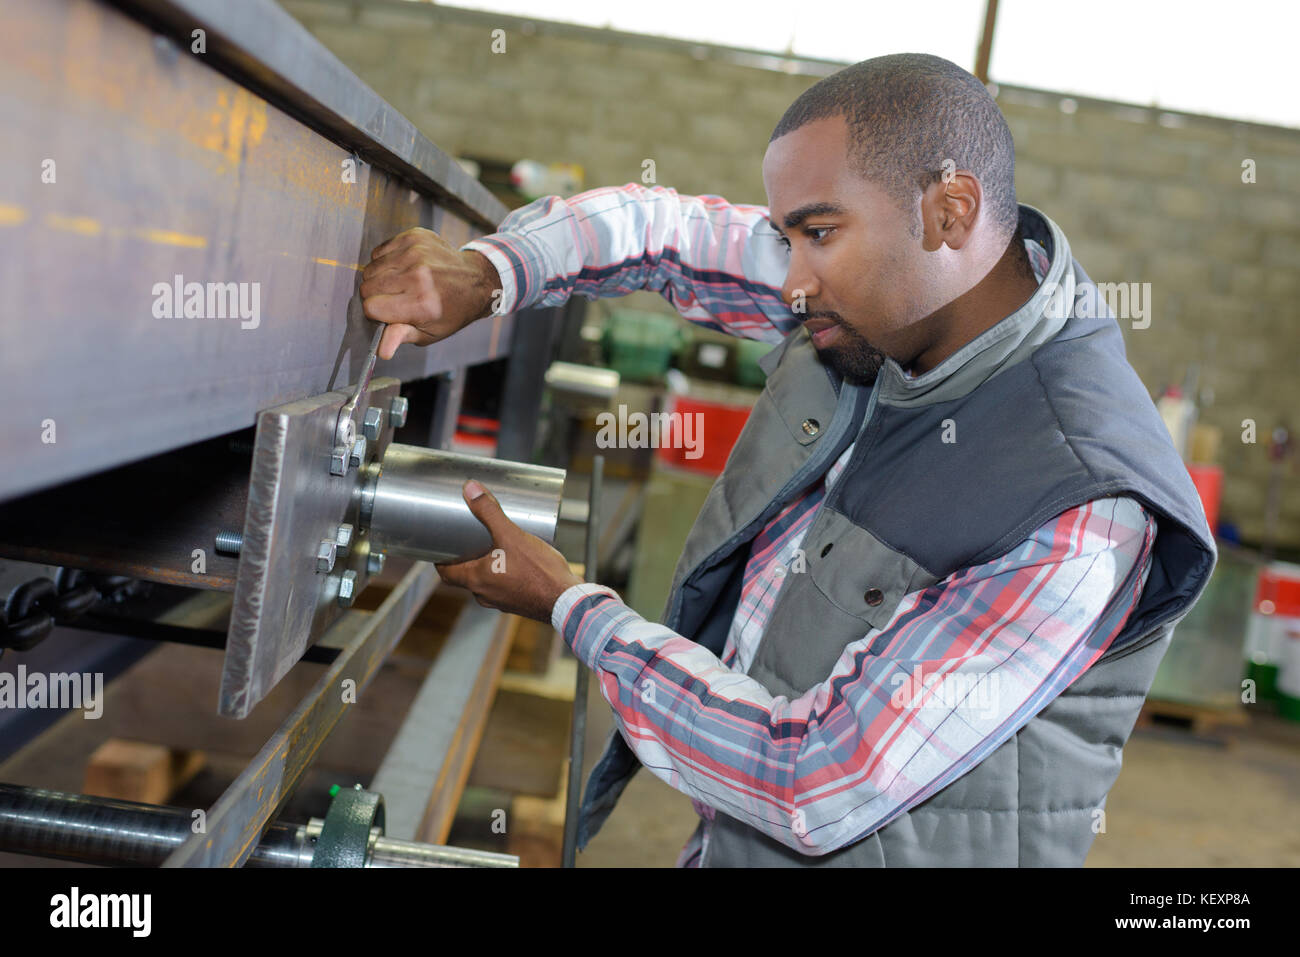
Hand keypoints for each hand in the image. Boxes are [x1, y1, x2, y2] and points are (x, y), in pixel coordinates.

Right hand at [359, 227, 503, 359]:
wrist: (475, 280)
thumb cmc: (451, 311)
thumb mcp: (430, 332)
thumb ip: (401, 337)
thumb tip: (381, 351)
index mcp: (421, 303)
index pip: (370, 307)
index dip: (376, 313)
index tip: (389, 313)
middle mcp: (417, 276)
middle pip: (367, 286)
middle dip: (376, 296)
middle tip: (397, 298)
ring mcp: (415, 252)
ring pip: (370, 268)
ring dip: (380, 278)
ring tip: (401, 284)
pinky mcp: (414, 236)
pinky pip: (379, 251)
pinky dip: (386, 260)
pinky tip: (404, 268)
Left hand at [434, 480, 583, 621]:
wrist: (566, 600)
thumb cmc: (538, 572)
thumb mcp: (511, 536)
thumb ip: (490, 512)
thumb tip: (470, 490)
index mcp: (476, 580)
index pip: (446, 573)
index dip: (441, 560)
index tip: (440, 548)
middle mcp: (485, 594)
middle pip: (465, 576)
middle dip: (466, 559)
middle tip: (468, 541)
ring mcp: (502, 601)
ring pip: (486, 582)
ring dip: (486, 566)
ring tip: (495, 546)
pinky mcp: (518, 602)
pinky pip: (504, 586)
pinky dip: (503, 574)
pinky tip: (517, 561)